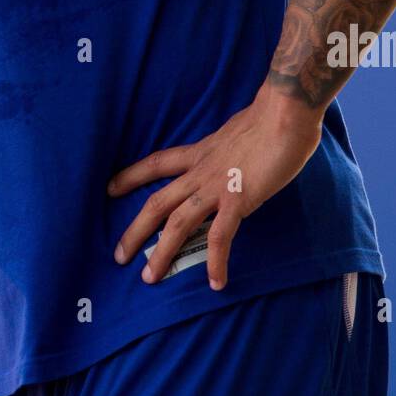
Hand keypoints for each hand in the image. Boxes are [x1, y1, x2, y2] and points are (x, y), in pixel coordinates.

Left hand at [107, 85, 323, 290]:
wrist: (285, 113)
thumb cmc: (269, 117)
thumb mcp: (235, 132)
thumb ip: (227, 148)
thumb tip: (231, 154)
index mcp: (200, 152)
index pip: (157, 164)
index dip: (131, 176)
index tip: (110, 189)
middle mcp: (201, 171)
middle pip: (157, 202)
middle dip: (135, 230)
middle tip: (119, 255)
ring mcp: (217, 187)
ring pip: (178, 223)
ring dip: (161, 252)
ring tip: (149, 278)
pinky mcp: (239, 200)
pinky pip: (220, 236)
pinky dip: (216, 261)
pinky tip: (216, 282)